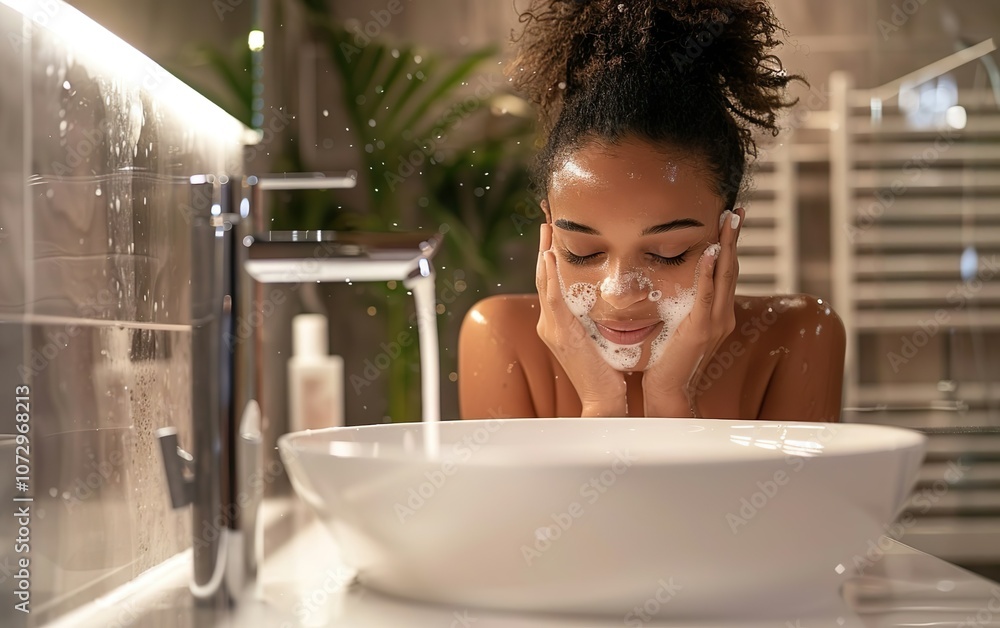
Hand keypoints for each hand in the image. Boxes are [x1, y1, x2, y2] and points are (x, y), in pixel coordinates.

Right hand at [536, 222, 627, 416]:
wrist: (603, 401)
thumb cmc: (607, 374)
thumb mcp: (599, 339)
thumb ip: (595, 320)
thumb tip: (607, 301)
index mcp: (557, 325)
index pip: (551, 284)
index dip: (550, 257)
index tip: (554, 234)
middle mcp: (549, 324)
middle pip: (543, 277)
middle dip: (544, 248)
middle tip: (546, 221)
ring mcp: (552, 329)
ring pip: (545, 282)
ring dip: (545, 253)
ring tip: (547, 229)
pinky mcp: (562, 333)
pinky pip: (553, 298)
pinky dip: (551, 275)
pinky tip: (551, 256)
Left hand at [641, 207, 743, 416]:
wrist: (668, 392)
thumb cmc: (667, 363)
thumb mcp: (679, 329)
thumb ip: (684, 309)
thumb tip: (674, 288)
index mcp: (718, 315)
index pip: (726, 273)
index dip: (730, 246)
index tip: (730, 221)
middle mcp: (723, 316)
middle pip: (731, 268)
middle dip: (734, 238)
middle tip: (736, 210)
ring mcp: (715, 323)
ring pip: (724, 276)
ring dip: (727, 246)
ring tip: (729, 221)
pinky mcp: (701, 329)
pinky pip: (707, 295)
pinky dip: (710, 271)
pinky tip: (711, 251)